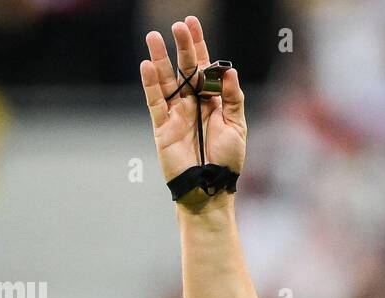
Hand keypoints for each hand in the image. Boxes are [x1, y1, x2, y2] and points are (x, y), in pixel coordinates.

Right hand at [140, 16, 246, 184]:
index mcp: (211, 100)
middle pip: (184, 68)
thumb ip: (233, 97)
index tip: (192, 23)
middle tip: (176, 26)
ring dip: (159, 59)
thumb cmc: (227, 160)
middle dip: (181, 46)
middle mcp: (192, 102)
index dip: (198, 45)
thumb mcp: (237, 126)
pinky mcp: (162, 126)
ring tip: (152, 37)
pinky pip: (154, 101)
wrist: (210, 187)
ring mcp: (175, 112)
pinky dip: (150, 84)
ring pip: (165, 80)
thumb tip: (229, 70)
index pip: (203, 66)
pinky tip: (147, 65)